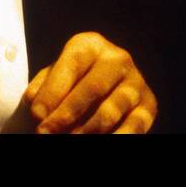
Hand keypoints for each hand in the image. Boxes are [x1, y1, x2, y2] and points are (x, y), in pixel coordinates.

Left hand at [23, 32, 156, 133]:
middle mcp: (118, 59)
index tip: (37, 115)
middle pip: (93, 88)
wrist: (104, 91)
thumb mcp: (55, 79)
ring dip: (85, 131)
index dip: (53, 91)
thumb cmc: (71, 84)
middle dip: (66, 114)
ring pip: (110, 112)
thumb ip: (43, 88)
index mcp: (91, 45)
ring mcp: (136, 83)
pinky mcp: (149, 107)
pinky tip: (95, 141)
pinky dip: (113, 138)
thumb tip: (37, 104)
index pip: (72, 65)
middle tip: (45, 133)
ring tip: (68, 140)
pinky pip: (133, 128)